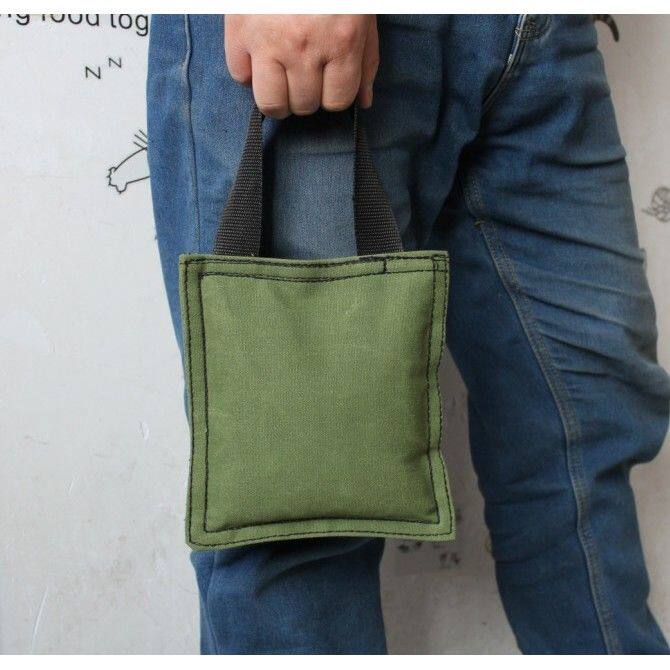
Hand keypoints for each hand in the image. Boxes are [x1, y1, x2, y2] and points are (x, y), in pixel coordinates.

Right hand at [225, 14, 378, 117]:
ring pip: (270, 102)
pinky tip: (259, 56)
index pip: (337, 101)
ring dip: (278, 96)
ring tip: (281, 76)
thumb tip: (363, 101)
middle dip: (307, 95)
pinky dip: (248, 71)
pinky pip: (240, 75)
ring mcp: (268, 42)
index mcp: (341, 41)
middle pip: (304, 105)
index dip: (333, 96)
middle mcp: (305, 48)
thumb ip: (366, 59)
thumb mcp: (362, 13)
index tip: (328, 84)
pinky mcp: (239, 32)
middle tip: (304, 74)